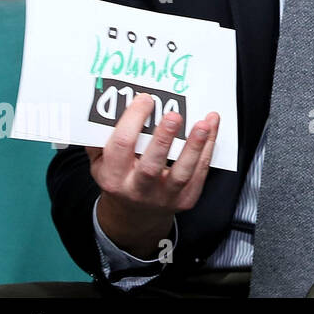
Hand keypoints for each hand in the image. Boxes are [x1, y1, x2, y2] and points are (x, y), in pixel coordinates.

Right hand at [87, 93, 218, 259]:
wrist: (135, 214)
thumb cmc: (120, 178)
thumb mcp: (102, 163)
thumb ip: (103, 138)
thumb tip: (114, 104)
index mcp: (113, 177)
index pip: (121, 147)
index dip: (133, 121)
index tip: (146, 100)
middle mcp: (137, 190)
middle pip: (151, 166)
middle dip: (163, 139)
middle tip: (174, 115)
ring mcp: (163, 197)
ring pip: (182, 173)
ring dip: (194, 146)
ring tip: (203, 124)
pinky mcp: (185, 199)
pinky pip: (199, 173)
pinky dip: (207, 148)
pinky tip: (211, 128)